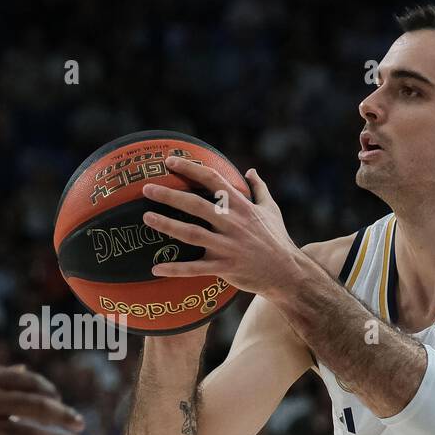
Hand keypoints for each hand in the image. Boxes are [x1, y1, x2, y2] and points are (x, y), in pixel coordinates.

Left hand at [141, 157, 297, 297]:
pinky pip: (196, 269)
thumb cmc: (277, 240)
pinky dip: (175, 269)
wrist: (288, 273)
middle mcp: (233, 223)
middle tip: (147, 188)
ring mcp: (228, 246)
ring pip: (192, 234)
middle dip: (170, 195)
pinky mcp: (225, 268)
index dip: (190, 168)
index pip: (212, 180)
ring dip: (168, 225)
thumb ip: (260, 189)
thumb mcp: (271, 210)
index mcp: (241, 206)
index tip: (170, 161)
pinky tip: (156, 267)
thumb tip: (252, 170)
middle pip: (196, 205)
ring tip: (146, 218)